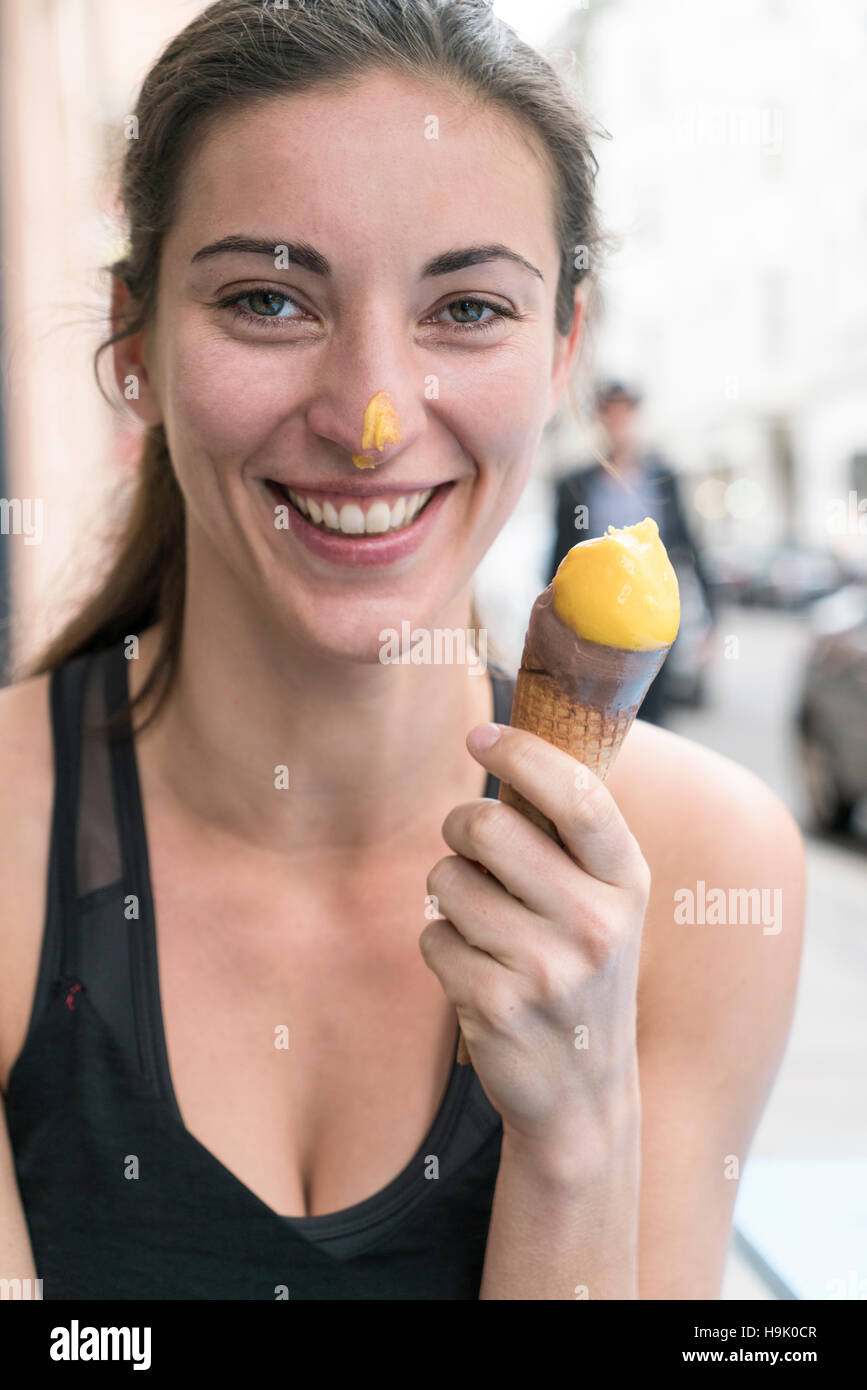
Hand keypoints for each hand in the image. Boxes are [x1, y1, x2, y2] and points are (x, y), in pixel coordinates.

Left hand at [420, 721, 648, 1155]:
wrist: (584, 1096)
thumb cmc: (584, 972)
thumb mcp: (607, 904)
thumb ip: (571, 836)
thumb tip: (508, 743)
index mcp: (628, 882)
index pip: (577, 795)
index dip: (522, 752)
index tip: (480, 733)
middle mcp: (596, 922)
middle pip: (486, 824)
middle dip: (461, 827)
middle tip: (471, 847)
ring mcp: (548, 968)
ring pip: (447, 879)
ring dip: (450, 894)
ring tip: (486, 927)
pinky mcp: (497, 1005)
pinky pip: (432, 936)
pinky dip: (442, 946)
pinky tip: (479, 973)